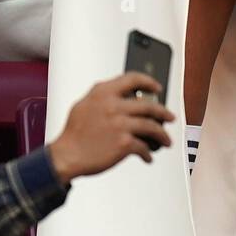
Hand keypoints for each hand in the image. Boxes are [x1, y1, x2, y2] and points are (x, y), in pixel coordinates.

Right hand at [48, 72, 175, 183]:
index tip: (157, 87)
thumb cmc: (73, 134)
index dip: (149, 81)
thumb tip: (121, 94)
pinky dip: (147, 153)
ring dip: (162, 134)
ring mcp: (120, 124)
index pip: (133, 79)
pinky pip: (143, 146)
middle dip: (163, 113)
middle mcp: (114, 106)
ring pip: (151, 126)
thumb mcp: (84, 104)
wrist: (66, 156)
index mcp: (104, 93)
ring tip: (166, 140)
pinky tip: (148, 156)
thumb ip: (102, 96)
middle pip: (149, 105)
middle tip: (170, 117)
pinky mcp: (123, 143)